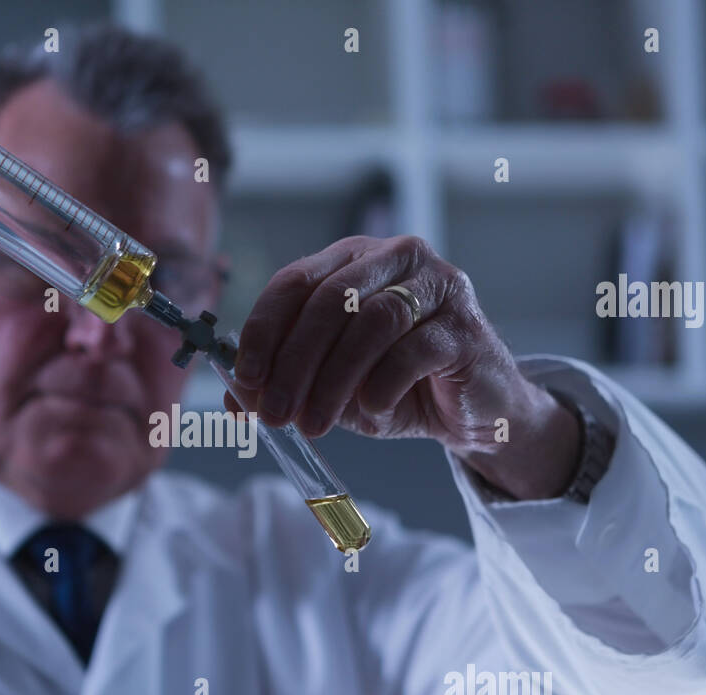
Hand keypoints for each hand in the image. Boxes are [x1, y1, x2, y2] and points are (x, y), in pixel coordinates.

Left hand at [228, 235, 581, 500]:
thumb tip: (233, 395)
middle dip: (293, 363)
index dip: (262, 331)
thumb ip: (285, 382)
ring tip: (313, 425)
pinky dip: (382, 383)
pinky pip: (413, 349)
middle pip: (329, 300)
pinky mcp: (465, 324)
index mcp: (353, 259)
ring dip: (332, 381)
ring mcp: (437, 285)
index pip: (294, 281)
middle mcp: (396, 258)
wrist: (471, 413)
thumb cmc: (395, 387)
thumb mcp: (330, 386)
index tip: (244, 380)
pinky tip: (370, 410)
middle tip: (274, 414)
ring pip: (371, 322)